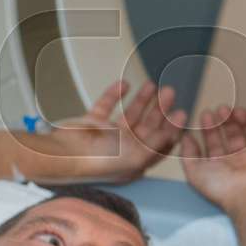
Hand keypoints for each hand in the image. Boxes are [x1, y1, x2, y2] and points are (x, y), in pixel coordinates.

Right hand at [44, 80, 186, 182]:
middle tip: (171, 92)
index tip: (182, 113)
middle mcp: (123, 148)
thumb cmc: (99, 162)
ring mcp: (107, 135)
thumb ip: (156, 145)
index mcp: (135, 161)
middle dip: (159, 110)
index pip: (159, 143)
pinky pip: (106, 105)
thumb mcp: (136, 157)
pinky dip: (115, 94)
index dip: (172, 129)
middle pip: (147, 126)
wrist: (63, 155)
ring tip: (153, 84)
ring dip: (142, 100)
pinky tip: (125, 84)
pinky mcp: (92, 122)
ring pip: (129, 114)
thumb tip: (172, 135)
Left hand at [180, 106, 245, 225]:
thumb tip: (186, 138)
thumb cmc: (221, 187)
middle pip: (235, 136)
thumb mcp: (195, 172)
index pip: (216, 144)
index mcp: (223, 167)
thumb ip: (188, 154)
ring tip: (236, 111)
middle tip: (221, 108)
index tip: (206, 114)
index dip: (210, 128)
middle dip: (227, 121)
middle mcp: (241, 162)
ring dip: (245, 120)